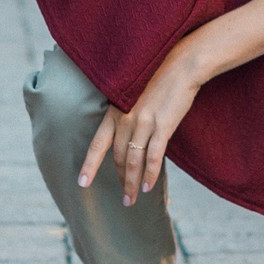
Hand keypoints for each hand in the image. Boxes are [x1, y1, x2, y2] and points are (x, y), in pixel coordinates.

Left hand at [77, 58, 203, 205]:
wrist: (181, 64)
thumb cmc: (158, 77)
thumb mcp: (133, 93)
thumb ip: (125, 114)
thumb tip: (126, 137)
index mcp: (114, 110)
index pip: (97, 144)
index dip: (89, 165)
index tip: (82, 183)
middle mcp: (125, 118)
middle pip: (117, 157)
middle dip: (120, 180)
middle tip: (124, 197)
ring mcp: (144, 123)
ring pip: (133, 162)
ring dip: (132, 184)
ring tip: (132, 199)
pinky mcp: (162, 126)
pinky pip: (153, 158)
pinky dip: (150, 175)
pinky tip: (149, 187)